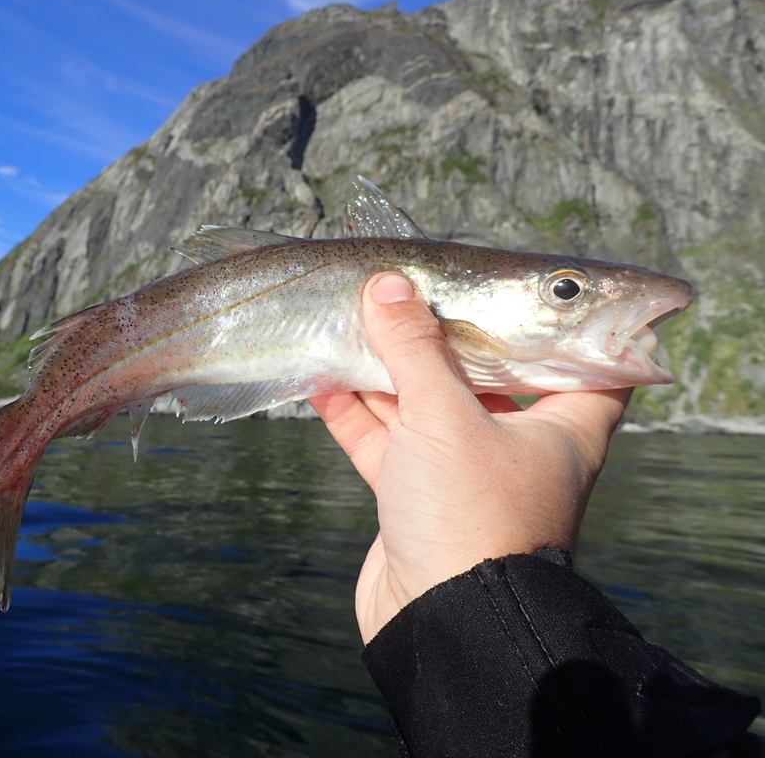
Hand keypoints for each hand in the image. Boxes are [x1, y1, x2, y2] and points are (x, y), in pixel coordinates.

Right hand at [308, 273, 630, 643]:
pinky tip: (322, 380)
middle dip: (441, 337)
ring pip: (425, 407)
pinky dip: (356, 413)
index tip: (531, 290)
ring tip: (349, 323)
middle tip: (405, 292)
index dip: (564, 326)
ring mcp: (464, 473)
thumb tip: (388, 287)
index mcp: (562, 427)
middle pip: (484, 375)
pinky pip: (386, 442)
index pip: (585, 364)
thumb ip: (415, 349)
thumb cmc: (473, 515)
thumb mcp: (446, 418)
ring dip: (386, 371)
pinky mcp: (416, 498)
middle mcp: (517, 447)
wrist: (440, 622)